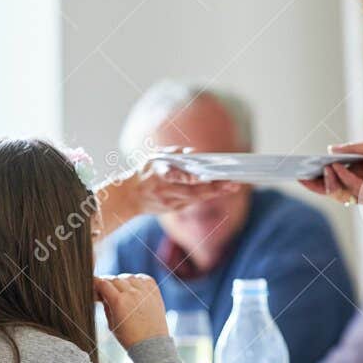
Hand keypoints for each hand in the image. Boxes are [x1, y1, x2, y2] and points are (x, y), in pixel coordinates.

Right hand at [95, 274, 168, 347]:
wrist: (151, 345)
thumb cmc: (130, 338)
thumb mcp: (111, 323)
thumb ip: (106, 306)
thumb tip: (102, 294)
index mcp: (119, 302)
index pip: (103, 283)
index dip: (96, 283)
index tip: (93, 286)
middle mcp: (132, 294)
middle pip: (114, 279)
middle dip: (107, 284)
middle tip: (105, 292)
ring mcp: (145, 292)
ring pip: (129, 277)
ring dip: (122, 281)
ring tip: (120, 291)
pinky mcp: (155, 293)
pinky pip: (144, 278)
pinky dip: (137, 280)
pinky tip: (134, 288)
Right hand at [96, 155, 240, 235]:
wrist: (129, 197)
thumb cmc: (144, 172)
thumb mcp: (155, 157)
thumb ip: (174, 153)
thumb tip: (195, 153)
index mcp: (156, 174)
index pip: (172, 176)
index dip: (185, 177)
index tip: (199, 176)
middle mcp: (163, 190)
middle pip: (191, 191)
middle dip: (212, 188)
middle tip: (231, 183)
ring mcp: (168, 202)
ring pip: (195, 198)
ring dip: (214, 192)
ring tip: (232, 186)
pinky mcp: (172, 209)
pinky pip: (193, 201)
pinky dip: (207, 195)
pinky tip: (222, 189)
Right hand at [300, 140, 362, 207]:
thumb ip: (351, 149)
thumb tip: (330, 149)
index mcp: (354, 182)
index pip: (330, 184)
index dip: (314, 181)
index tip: (299, 173)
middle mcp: (356, 192)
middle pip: (329, 191)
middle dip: (314, 184)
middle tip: (299, 174)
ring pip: (338, 191)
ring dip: (327, 178)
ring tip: (318, 165)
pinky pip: (351, 185)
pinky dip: (341, 174)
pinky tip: (334, 164)